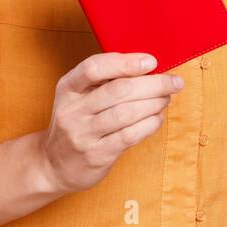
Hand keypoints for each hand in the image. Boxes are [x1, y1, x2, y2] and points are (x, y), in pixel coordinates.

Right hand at [37, 52, 183, 195]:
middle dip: (153, 84)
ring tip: (166, 99)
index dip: (125, 62)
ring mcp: (82, 134)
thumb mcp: (78, 97)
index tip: (151, 61)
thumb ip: (105, 81)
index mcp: (67, 88)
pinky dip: (149, 124)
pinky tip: (157, 118)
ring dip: (154, 103)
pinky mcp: (96, 155)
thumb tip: (148, 67)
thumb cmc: (76, 123)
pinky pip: (129, 136)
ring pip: (126, 113)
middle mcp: (72, 110)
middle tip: (174, 82)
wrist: (53, 165)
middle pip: (118, 90)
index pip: (93, 67)